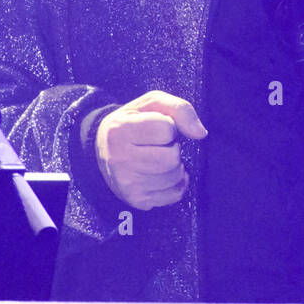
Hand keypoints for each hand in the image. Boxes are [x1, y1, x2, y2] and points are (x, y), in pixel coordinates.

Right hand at [94, 90, 207, 210]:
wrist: (103, 148)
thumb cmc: (134, 120)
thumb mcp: (153, 103)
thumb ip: (180, 109)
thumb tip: (201, 134)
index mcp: (119, 129)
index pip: (166, 129)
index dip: (168, 126)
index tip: (156, 128)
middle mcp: (118, 158)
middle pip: (172, 158)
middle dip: (173, 149)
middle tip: (161, 145)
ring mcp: (126, 183)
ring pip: (174, 177)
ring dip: (176, 166)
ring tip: (161, 158)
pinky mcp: (136, 200)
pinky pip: (174, 195)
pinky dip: (177, 184)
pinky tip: (164, 174)